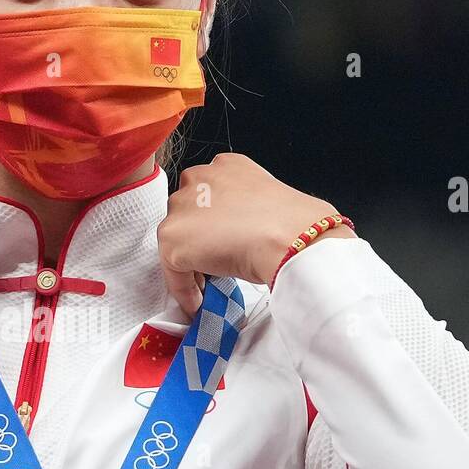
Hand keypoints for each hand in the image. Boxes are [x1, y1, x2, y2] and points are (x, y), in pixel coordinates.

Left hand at [156, 154, 353, 313]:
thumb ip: (246, 210)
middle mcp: (199, 178)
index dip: (211, 223)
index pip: (206, 195)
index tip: (220, 243)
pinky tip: (198, 303)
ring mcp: (182, 207)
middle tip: (212, 265)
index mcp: (226, 165)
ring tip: (206, 286)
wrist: (292, 238)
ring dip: (190, 263)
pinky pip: (173, 271)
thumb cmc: (296, 224)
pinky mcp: (172, 238)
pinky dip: (184, 290)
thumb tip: (246, 233)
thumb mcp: (269, 202)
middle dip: (197, 239)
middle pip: (186, 214)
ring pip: (177, 241)